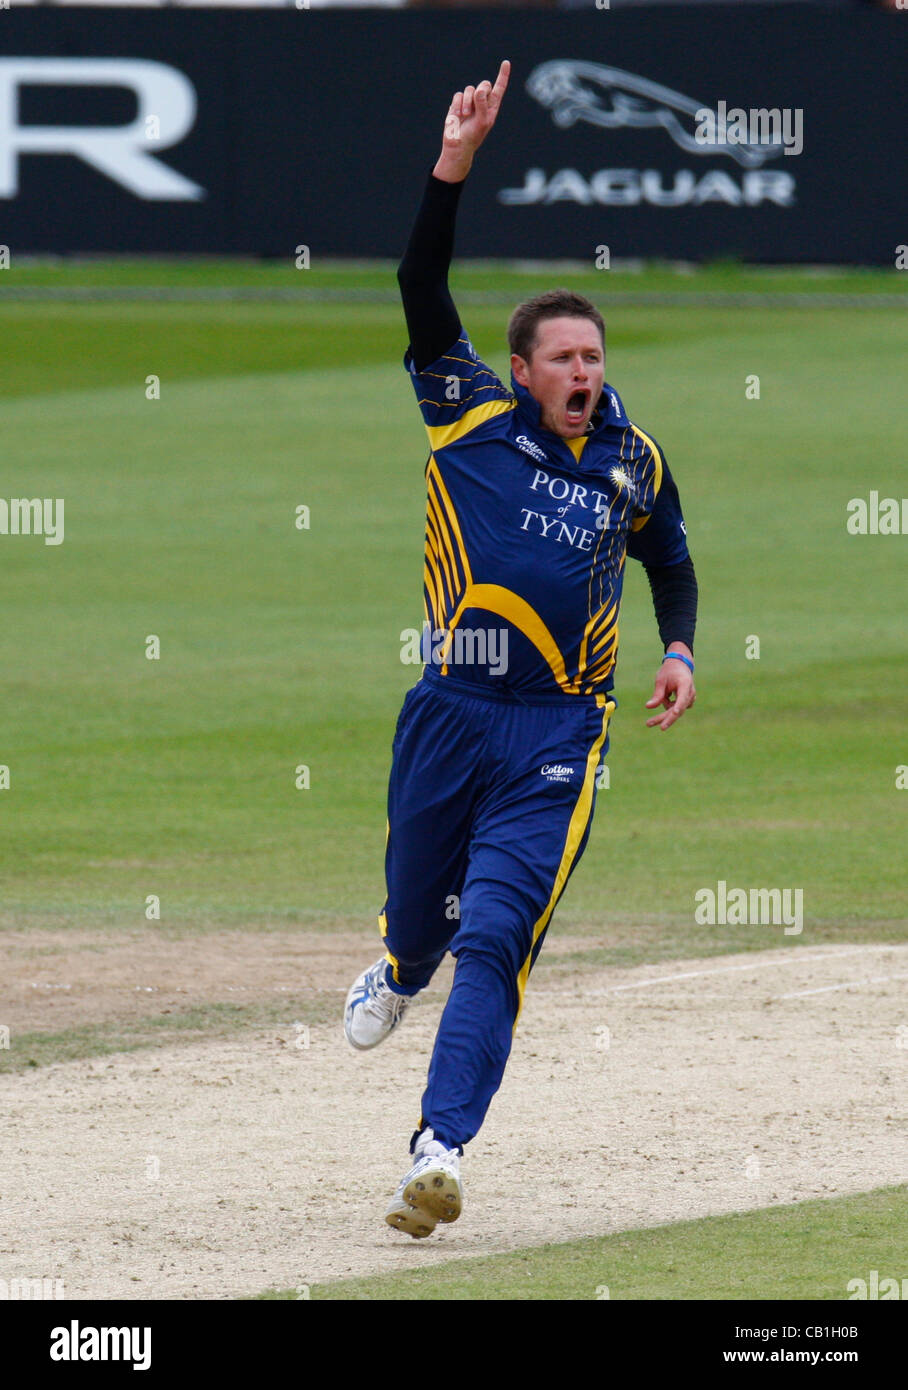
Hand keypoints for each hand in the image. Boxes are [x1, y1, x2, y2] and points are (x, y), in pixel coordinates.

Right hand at [433, 60, 510, 182]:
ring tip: (465, 115)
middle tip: (474, 106)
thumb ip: (482, 105)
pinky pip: (458, 95)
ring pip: (470, 89)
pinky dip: (457, 105)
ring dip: (467, 102)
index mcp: (492, 107)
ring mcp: (469, 102)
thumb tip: (479, 90)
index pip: (499, 88)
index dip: (503, 76)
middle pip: (484, 84)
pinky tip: (457, 116)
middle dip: (479, 92)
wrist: (458, 144)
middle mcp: (482, 102)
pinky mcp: (458, 103)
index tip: (506, 63)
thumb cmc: (473, 136)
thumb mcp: (482, 122)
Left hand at [645, 651, 695, 730]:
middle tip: (647, 724)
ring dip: (664, 711)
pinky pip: (674, 709)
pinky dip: (667, 704)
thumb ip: (657, 695)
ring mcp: (690, 699)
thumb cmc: (669, 672)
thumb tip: (648, 707)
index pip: (682, 697)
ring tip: (658, 704)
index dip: (678, 706)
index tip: (675, 713)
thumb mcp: (660, 681)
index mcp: (685, 684)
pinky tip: (667, 695)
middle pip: (677, 710)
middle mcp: (690, 693)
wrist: (680, 666)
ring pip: (675, 711)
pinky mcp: (686, 703)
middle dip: (664, 718)